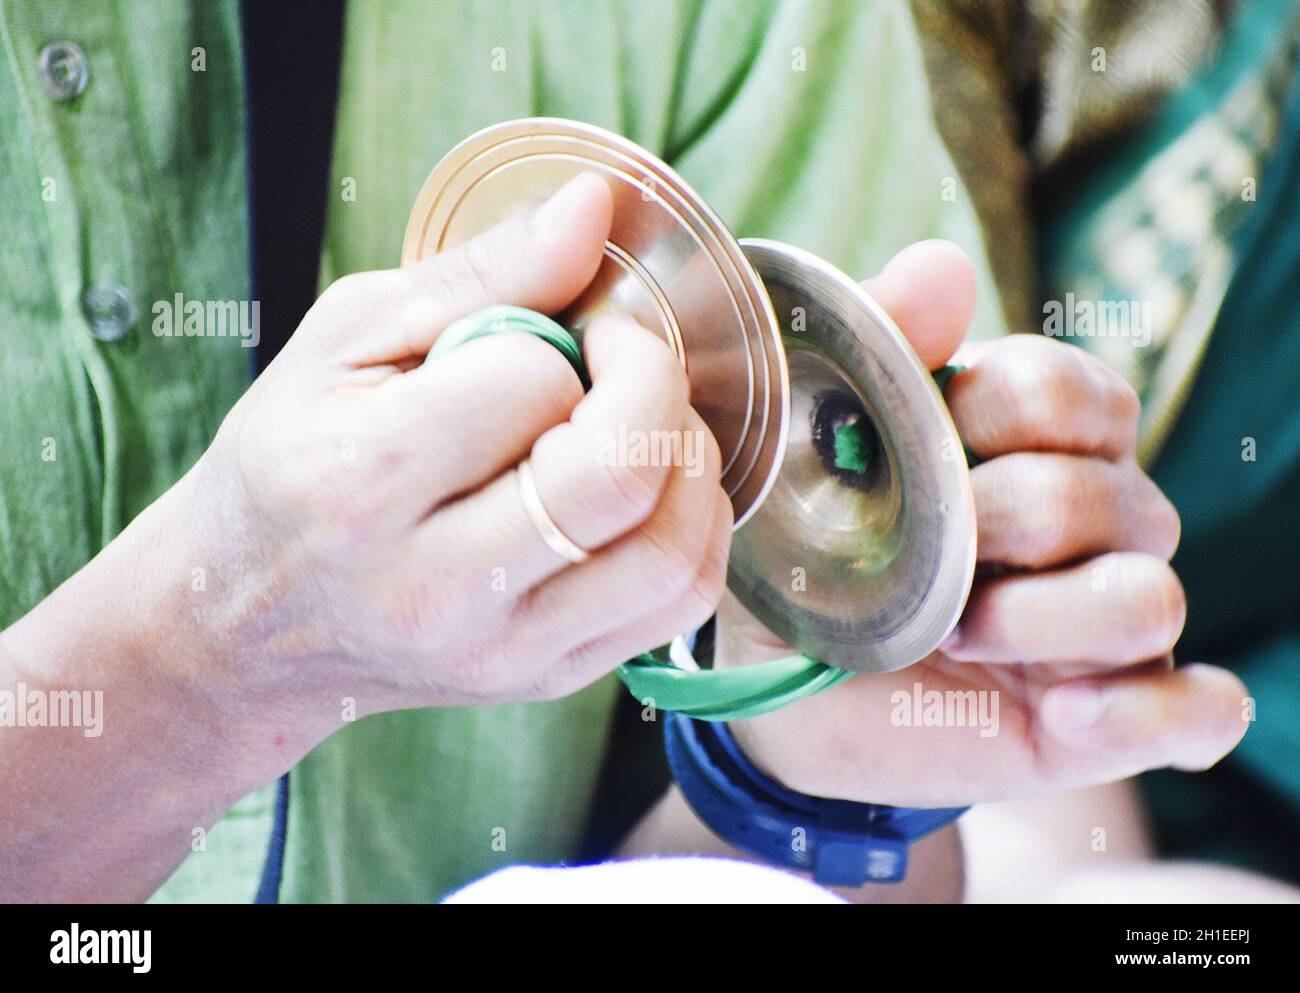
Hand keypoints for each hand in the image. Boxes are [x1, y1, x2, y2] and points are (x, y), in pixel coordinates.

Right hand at [170, 173, 728, 766]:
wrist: (245, 623)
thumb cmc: (289, 466)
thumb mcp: (346, 340)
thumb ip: (479, 273)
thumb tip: (594, 204)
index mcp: (361, 485)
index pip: (532, 384)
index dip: (576, 336)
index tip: (568, 329)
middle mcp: (436, 590)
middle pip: (618, 480)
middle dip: (656, 387)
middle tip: (625, 363)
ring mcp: (500, 652)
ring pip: (671, 555)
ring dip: (688, 460)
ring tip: (641, 425)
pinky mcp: (544, 681)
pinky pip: (677, 607)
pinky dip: (694, 526)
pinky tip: (651, 489)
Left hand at [716, 240, 1248, 806]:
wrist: (775, 684)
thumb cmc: (799, 553)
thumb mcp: (800, 456)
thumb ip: (875, 355)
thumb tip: (944, 266)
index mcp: (1025, 441)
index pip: (1074, 393)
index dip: (1005, 415)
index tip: (924, 451)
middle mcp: (1087, 519)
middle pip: (1111, 498)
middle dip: (1004, 529)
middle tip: (919, 564)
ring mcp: (1101, 620)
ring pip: (1152, 600)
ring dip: (1047, 623)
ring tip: (958, 638)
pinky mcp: (1111, 715)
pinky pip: (1198, 712)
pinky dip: (1143, 714)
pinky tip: (1059, 716)